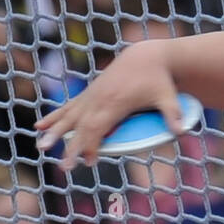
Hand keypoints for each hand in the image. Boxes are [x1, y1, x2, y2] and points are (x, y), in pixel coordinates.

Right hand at [34, 40, 183, 170]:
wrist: (145, 56)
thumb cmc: (158, 78)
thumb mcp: (168, 96)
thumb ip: (173, 114)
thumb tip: (183, 132)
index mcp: (115, 102)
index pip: (97, 128)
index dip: (91, 145)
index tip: (88, 162)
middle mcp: (98, 99)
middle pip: (80, 126)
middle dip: (71, 147)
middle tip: (63, 167)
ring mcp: (91, 95)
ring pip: (68, 116)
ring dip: (54, 133)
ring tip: (40, 148)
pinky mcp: (89, 93)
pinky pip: (68, 107)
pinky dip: (54, 117)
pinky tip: (40, 127)